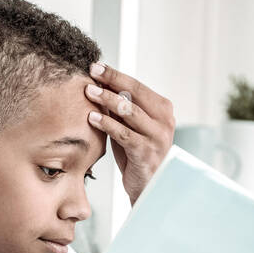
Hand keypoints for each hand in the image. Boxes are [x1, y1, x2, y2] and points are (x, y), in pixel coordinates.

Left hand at [84, 62, 175, 205]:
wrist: (148, 186)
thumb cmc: (137, 154)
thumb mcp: (131, 127)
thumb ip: (122, 109)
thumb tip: (99, 83)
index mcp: (163, 109)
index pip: (137, 85)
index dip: (115, 74)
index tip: (96, 66)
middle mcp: (164, 120)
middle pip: (135, 92)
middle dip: (111, 80)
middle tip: (91, 73)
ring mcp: (157, 136)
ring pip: (129, 111)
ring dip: (107, 99)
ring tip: (89, 92)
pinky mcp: (146, 152)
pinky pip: (123, 134)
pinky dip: (107, 124)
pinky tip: (92, 118)